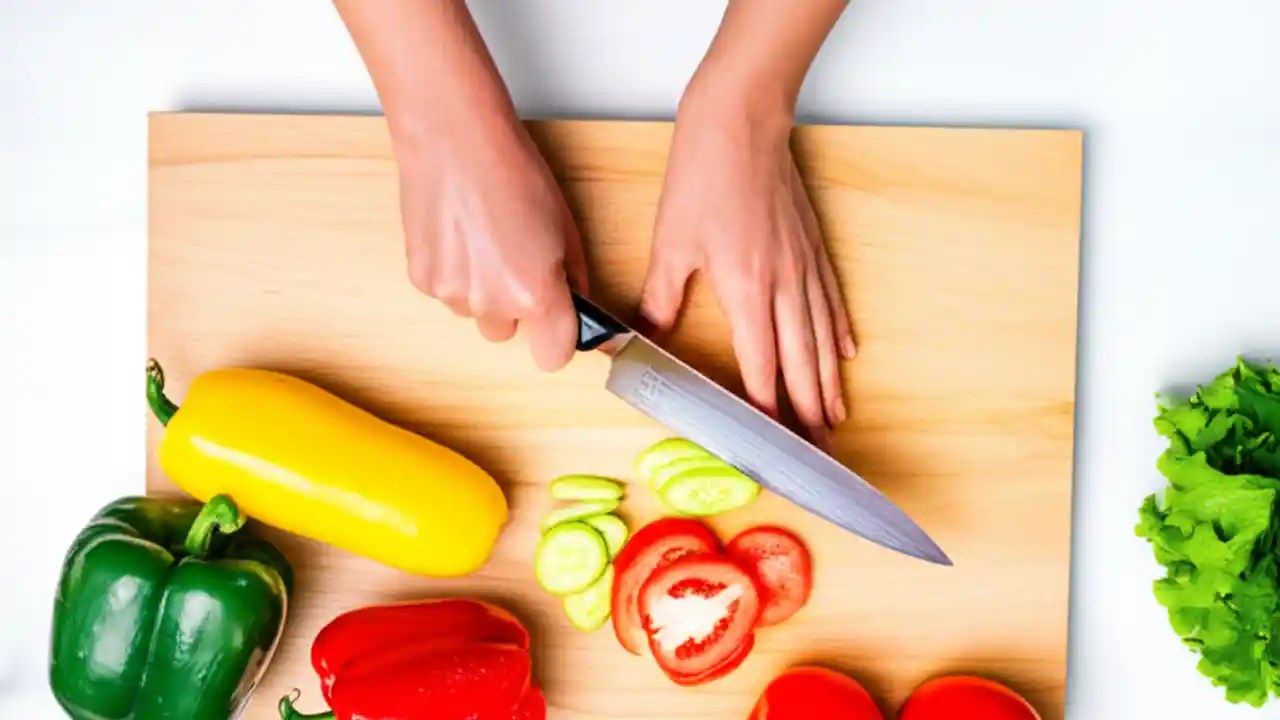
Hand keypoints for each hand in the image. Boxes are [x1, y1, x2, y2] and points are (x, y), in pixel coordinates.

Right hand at [394, 120, 587, 371]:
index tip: (558, 321)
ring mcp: (452, 295)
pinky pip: (448, 293)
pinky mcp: (423, 280)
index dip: (557, 338)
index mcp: (536, 295)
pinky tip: (459, 236)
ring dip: (484, 290)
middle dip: (517, 307)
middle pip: (510, 332)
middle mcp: (492, 304)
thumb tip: (576, 306)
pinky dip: (456, 274)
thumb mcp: (565, 229)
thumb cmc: (513, 173)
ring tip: (484, 240)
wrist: (455, 140)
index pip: (553, 357)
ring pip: (476, 312)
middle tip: (516, 259)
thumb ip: (572, 280)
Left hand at [638, 91, 854, 444]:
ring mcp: (803, 266)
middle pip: (801, 361)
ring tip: (836, 416)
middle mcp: (783, 285)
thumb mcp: (670, 242)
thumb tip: (647, 334)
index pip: (762, 363)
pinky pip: (831, 300)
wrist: (741, 122)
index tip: (774, 440)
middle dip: (809, 409)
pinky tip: (846, 353)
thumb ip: (662, 296)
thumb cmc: (705, 176)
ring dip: (829, 381)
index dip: (768, 406)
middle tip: (818, 448)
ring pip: (822, 337)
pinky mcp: (812, 247)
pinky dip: (839, 331)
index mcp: (747, 289)